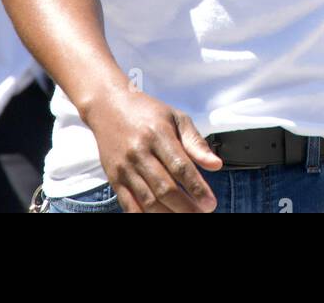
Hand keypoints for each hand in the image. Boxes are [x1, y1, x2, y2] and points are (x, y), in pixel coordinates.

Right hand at [86, 88, 221, 212]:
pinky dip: (145, 216)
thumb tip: (215, 165)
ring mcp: (124, 167)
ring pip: (148, 201)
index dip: (196, 188)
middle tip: (203, 213)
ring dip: (169, 215)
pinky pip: (129, 205)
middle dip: (186, 207)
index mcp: (158, 134)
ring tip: (186, 217)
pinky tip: (161, 216)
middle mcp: (139, 152)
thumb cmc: (147, 112)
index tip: (210, 203)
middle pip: (164, 188)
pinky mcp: (114, 179)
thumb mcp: (176, 117)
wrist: (108, 107)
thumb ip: (195, 142)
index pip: (180, 166)